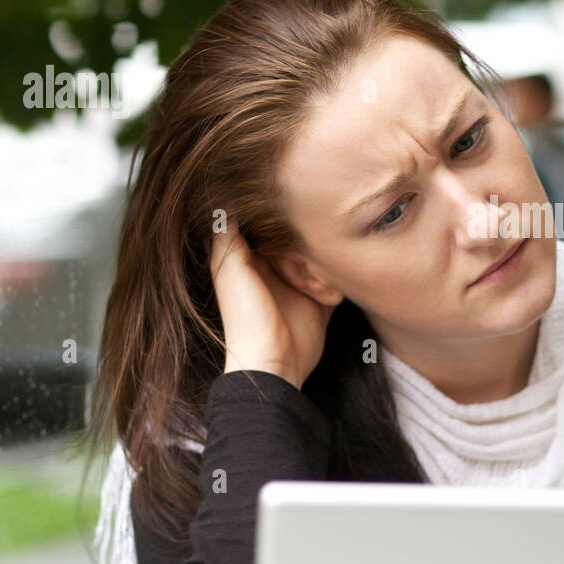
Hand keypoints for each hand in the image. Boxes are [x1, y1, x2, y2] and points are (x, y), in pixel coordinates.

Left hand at [209, 217, 335, 387]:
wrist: (274, 364)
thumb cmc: (247, 318)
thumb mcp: (230, 269)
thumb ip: (228, 233)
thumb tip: (227, 200)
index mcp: (250, 258)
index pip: (269, 225)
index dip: (280, 220)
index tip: (291, 214)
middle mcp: (275, 268)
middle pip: (300, 238)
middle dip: (305, 246)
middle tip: (301, 264)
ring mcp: (300, 284)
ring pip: (320, 256)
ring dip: (320, 268)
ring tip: (312, 287)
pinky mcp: (321, 300)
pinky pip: (336, 278)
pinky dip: (335, 283)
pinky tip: (326, 295)